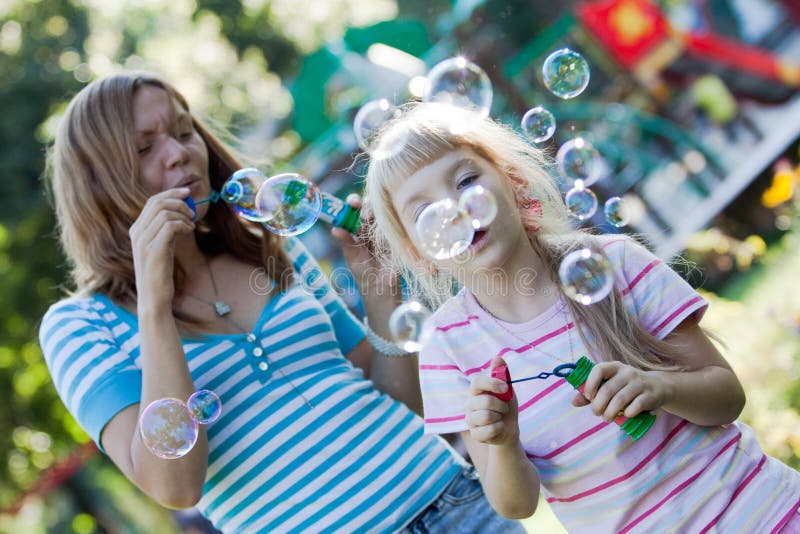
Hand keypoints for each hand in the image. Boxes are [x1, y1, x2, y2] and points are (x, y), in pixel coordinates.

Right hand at [130, 187, 194, 306]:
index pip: (152, 202)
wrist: (154, 296)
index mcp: (137, 230)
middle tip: (193, 212)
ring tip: (191, 225)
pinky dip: (183, 224)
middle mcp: (137, 233)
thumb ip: (165, 230)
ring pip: (164, 212)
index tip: (187, 192)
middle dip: (179, 201)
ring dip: (183, 215)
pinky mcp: (153, 250)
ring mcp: (143, 241)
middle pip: (157, 203)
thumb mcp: (161, 247)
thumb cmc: (160, 273)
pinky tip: (189, 231)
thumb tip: (181, 213)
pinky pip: (170, 226)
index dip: (171, 193)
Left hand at [331, 193, 399, 296]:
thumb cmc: (363, 273)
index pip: (355, 211)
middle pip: (369, 207)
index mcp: (357, 231)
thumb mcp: (352, 256)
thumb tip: (334, 229)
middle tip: (360, 211)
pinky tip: (382, 222)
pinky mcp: (396, 236)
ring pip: (381, 212)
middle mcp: (371, 228)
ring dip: (373, 210)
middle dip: (364, 205)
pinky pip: (393, 221)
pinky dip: (387, 218)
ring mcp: (384, 231)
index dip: (353, 204)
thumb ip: (346, 242)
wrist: (381, 287)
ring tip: (367, 218)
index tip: (352, 204)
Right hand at [464, 358, 519, 445]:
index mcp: (475, 391)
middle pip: (486, 401)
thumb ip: (502, 374)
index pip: (477, 381)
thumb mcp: (507, 390)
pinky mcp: (475, 435)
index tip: (505, 388)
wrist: (509, 429)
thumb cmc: (505, 406)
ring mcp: (470, 420)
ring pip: (486, 416)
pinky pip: (490, 430)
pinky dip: (499, 428)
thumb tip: (498, 357)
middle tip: (504, 408)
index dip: (492, 384)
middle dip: (502, 405)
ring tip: (500, 417)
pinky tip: (498, 428)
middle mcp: (469, 404)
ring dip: (500, 417)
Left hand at [572, 361, 667, 421]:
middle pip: (607, 390)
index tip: (588, 396)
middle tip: (597, 413)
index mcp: (615, 367)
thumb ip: (592, 393)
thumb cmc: (627, 387)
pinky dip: (628, 413)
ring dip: (610, 412)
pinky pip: (636, 406)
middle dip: (598, 405)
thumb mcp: (611, 385)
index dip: (590, 384)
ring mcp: (639, 383)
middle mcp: (627, 372)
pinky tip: (624, 416)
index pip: (599, 369)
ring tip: (606, 419)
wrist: (658, 387)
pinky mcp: (650, 395)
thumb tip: (573, 402)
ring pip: (620, 399)